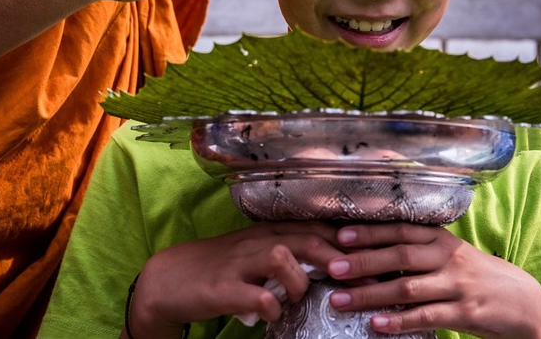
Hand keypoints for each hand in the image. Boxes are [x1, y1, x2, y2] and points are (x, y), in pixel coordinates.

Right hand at [128, 222, 345, 337]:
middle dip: (336, 258)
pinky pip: (256, 295)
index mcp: (266, 232)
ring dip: (299, 279)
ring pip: (281, 256)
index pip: (312, 226)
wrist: (170, 279)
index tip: (370, 256)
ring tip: (299, 296)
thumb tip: (333, 262)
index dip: (343, 240)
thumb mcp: (254, 253)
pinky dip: (271, 307)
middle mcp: (254, 241)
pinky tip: (272, 314)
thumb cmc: (219, 267)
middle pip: (304, 238)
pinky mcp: (222, 288)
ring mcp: (238, 264)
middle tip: (355, 279)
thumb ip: (288, 253)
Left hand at [326, 224, 540, 338]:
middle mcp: (448, 257)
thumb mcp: (450, 253)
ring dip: (371, 295)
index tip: (340, 235)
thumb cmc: (475, 274)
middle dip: (363, 261)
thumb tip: (368, 251)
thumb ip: (417, 250)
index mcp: (440, 239)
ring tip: (341, 300)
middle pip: (400, 255)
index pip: (400, 230)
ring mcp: (457, 284)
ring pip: (407, 288)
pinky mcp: (466, 312)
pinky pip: (427, 316)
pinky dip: (399, 321)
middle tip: (333, 267)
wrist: (524, 301)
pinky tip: (377, 324)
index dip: (370, 232)